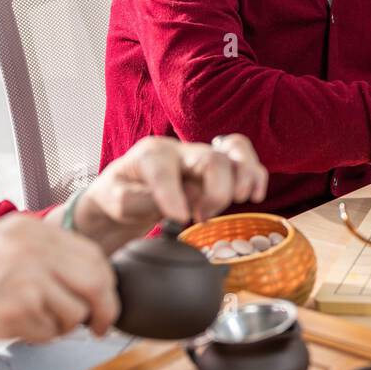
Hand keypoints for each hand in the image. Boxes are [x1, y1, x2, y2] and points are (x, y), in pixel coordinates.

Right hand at [0, 214, 117, 344]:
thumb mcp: (0, 243)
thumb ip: (43, 253)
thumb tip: (88, 277)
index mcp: (31, 230)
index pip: (93, 255)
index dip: (105, 283)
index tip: (105, 299)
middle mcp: (34, 249)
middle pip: (97, 282)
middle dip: (104, 310)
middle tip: (100, 326)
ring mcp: (27, 278)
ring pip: (75, 313)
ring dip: (61, 327)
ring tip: (29, 320)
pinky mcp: (18, 310)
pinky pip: (48, 333)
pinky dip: (36, 337)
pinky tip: (11, 326)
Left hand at [69, 134, 268, 251]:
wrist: (125, 193)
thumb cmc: (119, 195)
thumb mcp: (114, 201)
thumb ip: (140, 202)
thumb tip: (178, 208)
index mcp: (151, 154)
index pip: (166, 170)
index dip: (173, 196)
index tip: (179, 219)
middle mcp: (181, 150)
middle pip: (212, 160)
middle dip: (216, 193)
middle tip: (202, 216)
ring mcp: (202, 157)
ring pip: (237, 150)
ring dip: (244, 178)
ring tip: (238, 200)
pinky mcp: (218, 168)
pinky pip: (245, 161)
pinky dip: (256, 175)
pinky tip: (254, 196)